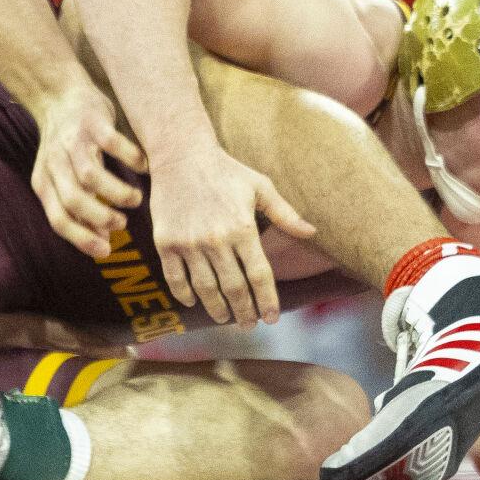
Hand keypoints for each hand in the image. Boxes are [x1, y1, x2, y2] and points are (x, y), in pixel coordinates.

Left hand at [30, 85, 147, 258]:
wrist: (58, 95)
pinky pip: (113, 144)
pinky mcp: (93, 122)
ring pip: (91, 175)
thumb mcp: (63, 178)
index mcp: (45, 182)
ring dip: (117, 193)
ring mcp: (74, 141)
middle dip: (101, 217)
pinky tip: (143, 167)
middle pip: (75, 200)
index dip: (81, 239)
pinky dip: (131, 159)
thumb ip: (80, 209)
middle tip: (122, 223)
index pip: (58, 219)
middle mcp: (55, 163)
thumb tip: (102, 242)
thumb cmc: (68, 146)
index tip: (106, 250)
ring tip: (135, 200)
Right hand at [149, 145, 314, 328]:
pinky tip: (195, 302)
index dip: (267, 301)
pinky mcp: (166, 243)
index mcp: (243, 228)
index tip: (272, 318)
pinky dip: (186, 295)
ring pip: (206, 289)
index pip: (260, 275)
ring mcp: (189, 243)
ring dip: (218, 310)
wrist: (181, 154)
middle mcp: (216, 240)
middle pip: (234, 289)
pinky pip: (176, 279)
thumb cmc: (226, 170)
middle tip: (250, 325)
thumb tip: (313, 232)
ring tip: (226, 318)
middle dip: (245, 312)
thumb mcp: (260, 186)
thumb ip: (285, 213)